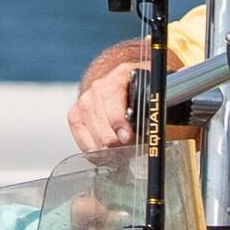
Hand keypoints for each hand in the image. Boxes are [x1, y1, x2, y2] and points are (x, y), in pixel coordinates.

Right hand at [68, 40, 148, 155]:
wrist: (125, 86)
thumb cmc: (142, 93)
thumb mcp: (153, 93)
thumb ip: (153, 105)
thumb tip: (151, 129)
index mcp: (122, 75)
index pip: (113, 95)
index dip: (118, 119)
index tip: (126, 136)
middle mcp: (99, 85)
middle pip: (100, 117)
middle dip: (112, 139)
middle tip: (123, 150)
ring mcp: (85, 99)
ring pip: (90, 128)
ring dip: (103, 145)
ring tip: (116, 154)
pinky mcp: (76, 114)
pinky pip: (79, 135)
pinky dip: (91, 148)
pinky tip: (101, 154)